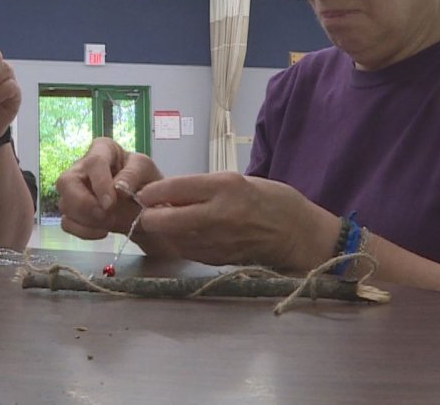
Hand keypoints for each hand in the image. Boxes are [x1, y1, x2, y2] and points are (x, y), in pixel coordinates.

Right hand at [58, 137, 161, 239]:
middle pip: (66, 182)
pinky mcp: (71, 210)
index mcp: (101, 150)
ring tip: (111, 223)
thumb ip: (133, 175)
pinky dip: (83, 231)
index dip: (100, 184)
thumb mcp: (146, 171)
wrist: (145, 206)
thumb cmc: (144, 180)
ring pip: (64, 204)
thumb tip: (118, 188)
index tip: (110, 204)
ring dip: (87, 220)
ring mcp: (72, 190)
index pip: (93, 162)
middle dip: (84, 203)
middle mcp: (81, 167)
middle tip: (104, 216)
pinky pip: (67, 223)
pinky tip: (102, 232)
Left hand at [135, 173, 337, 268]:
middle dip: (148, 216)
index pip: (172, 188)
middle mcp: (218, 215)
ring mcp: (217, 241)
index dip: (150, 192)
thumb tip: (162, 195)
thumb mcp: (236, 180)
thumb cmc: (269, 200)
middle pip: (161, 220)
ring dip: (163, 232)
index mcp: (224, 187)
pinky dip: (179, 243)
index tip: (142, 192)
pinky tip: (187, 236)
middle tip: (148, 210)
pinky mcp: (217, 260)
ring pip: (169, 238)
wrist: (297, 235)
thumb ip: (200, 188)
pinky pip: (186, 250)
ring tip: (169, 222)